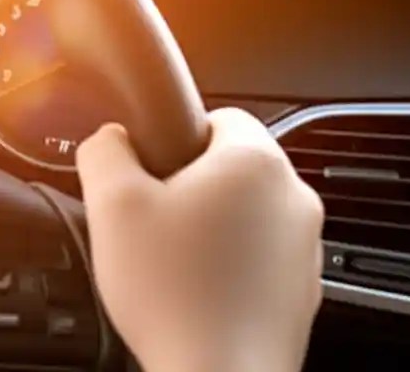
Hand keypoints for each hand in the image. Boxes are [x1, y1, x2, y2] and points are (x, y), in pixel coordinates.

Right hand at [76, 108, 323, 371]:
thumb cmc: (173, 295)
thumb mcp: (111, 204)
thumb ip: (104, 151)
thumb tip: (110, 138)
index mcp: (255, 161)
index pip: (217, 114)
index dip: (172, 138)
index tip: (148, 173)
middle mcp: (294, 197)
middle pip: (232, 167)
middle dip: (189, 188)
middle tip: (150, 222)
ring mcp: (305, 247)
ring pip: (247, 215)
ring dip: (211, 228)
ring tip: (171, 263)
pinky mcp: (302, 290)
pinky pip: (259, 259)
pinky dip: (230, 267)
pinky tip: (195, 291)